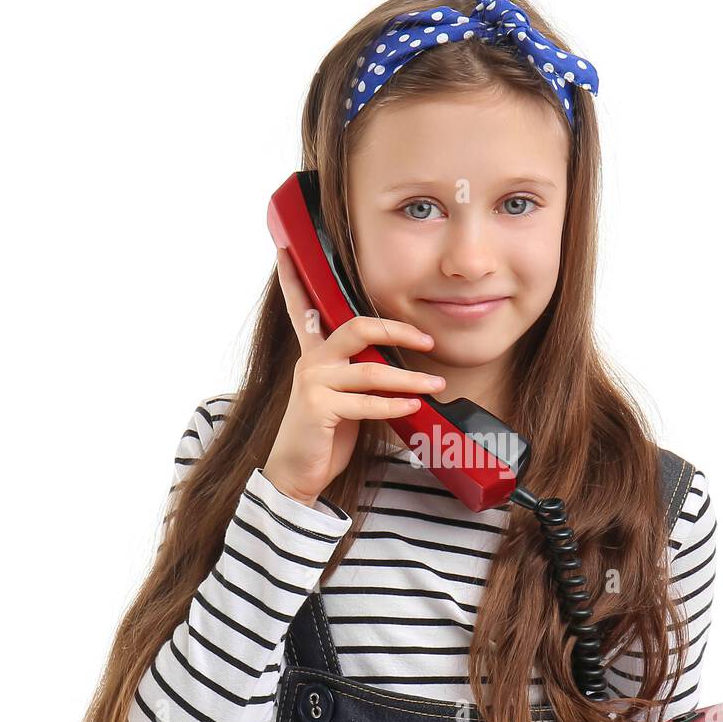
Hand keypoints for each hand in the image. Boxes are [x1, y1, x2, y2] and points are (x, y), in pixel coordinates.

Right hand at [263, 246, 446, 505]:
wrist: (298, 474)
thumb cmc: (324, 435)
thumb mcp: (345, 397)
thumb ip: (363, 374)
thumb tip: (403, 367)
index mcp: (314, 353)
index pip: (302, 307)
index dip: (293, 277)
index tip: (287, 248)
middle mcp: (310, 361)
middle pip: (356, 327)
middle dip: (396, 330)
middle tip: (427, 338)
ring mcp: (312, 382)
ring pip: (370, 370)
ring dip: (409, 378)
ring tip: (436, 384)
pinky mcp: (318, 407)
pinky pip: (366, 402)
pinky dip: (394, 404)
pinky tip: (414, 406)